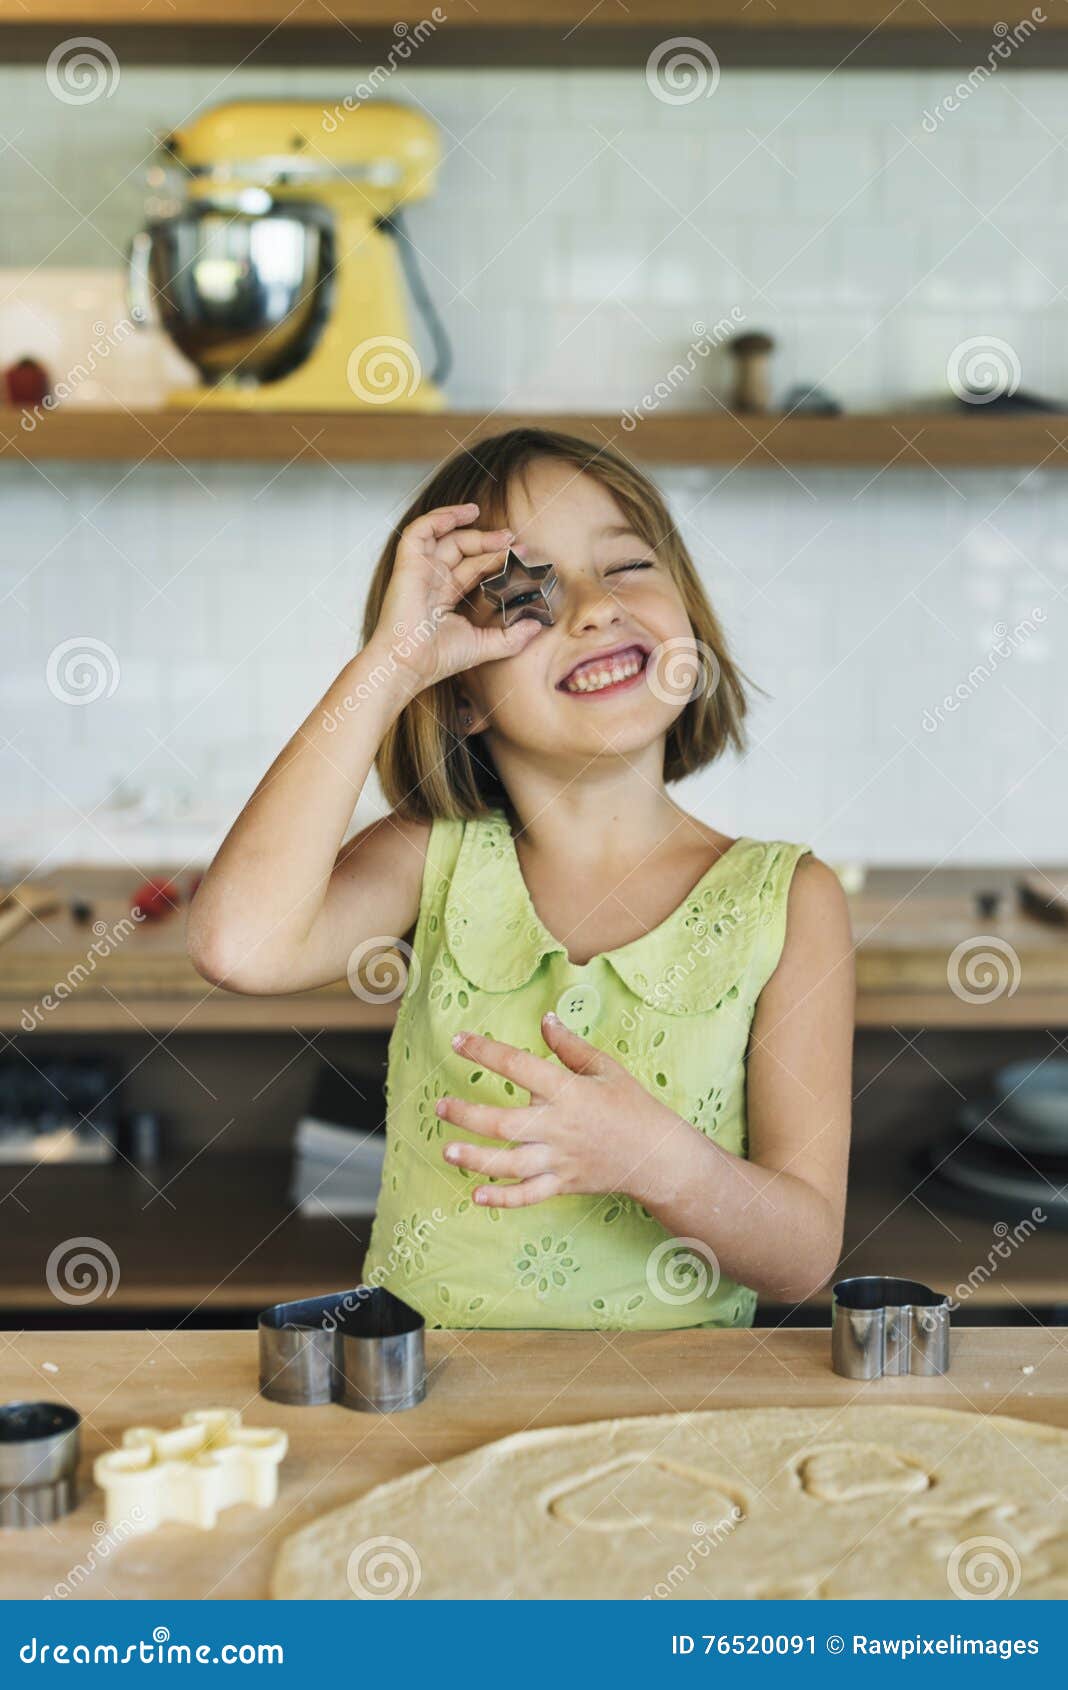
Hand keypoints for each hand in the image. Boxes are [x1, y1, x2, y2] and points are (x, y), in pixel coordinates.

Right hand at [368, 503, 543, 691]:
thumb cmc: (436, 659)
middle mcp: (432, 579)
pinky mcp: (408, 563)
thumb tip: (537, 626)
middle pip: (462, 548)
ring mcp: (420, 570)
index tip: (520, 554)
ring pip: (443, 534)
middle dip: (487, 540)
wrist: (409, 664)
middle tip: (512, 539)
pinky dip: (440, 517)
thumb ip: (511, 637)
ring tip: (487, 518)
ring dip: (464, 522)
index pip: (473, 567)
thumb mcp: (484, 646)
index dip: (496, 557)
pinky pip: (420, 530)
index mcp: (445, 595)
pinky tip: (463, 514)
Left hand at [436, 1012, 684, 1208]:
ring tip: (447, 1151)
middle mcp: (558, 1127)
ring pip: (509, 1163)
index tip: (458, 1041)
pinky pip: (528, 1195)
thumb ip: (570, 1045)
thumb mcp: (605, 1067)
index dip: (485, 1051)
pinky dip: (503, 1199)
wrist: (657, 1155)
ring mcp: (558, 1159)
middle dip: (467, 1115)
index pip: (519, 1066)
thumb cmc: (632, 1106)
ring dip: (475, 1159)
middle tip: (440, 1107)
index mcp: (568, 1091)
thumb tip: (545, 1018)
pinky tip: (477, 1196)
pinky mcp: (562, 1184)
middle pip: (503, 1123)